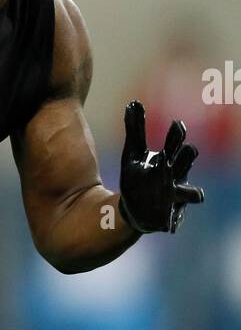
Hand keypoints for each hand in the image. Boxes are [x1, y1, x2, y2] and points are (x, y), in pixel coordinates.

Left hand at [119, 100, 204, 233]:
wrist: (135, 209)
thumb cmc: (138, 178)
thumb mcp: (132, 155)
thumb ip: (134, 130)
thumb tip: (133, 103)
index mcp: (168, 159)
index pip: (176, 142)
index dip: (178, 134)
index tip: (176, 124)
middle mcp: (176, 176)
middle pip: (186, 162)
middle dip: (185, 157)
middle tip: (183, 152)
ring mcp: (175, 197)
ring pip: (192, 194)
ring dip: (192, 193)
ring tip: (197, 195)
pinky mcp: (170, 216)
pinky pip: (176, 220)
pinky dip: (174, 222)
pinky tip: (170, 227)